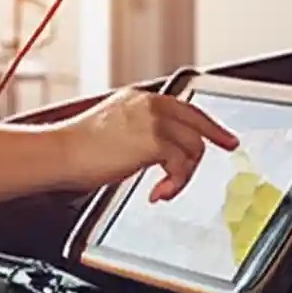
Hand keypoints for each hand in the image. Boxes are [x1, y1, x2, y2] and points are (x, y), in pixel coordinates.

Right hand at [55, 88, 238, 200]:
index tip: (219, 132)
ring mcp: (153, 121)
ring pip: (193, 146)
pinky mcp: (154, 141)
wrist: (61, 153)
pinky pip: (182, 165)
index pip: (182, 107)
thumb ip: (138, 133)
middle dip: (216, 135)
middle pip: (196, 121)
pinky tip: (158, 193)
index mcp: (138, 100)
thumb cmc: (76, 149)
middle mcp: (148, 104)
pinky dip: (175, 184)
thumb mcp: (113, 131)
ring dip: (183, 175)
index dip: (204, 121)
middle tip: (230, 145)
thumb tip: (157, 152)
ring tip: (165, 189)